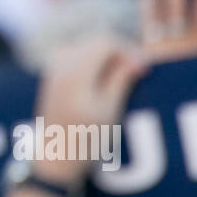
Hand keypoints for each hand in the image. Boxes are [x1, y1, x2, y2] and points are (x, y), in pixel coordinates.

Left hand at [31, 37, 146, 187]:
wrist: (54, 156)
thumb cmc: (85, 139)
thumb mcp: (109, 110)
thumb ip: (122, 80)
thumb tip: (139, 60)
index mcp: (75, 72)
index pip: (106, 42)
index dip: (129, 50)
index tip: (144, 67)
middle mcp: (60, 65)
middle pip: (95, 40)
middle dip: (119, 51)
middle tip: (138, 70)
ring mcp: (53, 69)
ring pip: (85, 45)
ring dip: (106, 55)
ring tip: (124, 75)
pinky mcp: (52, 76)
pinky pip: (75, 54)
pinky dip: (93, 59)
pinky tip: (104, 77)